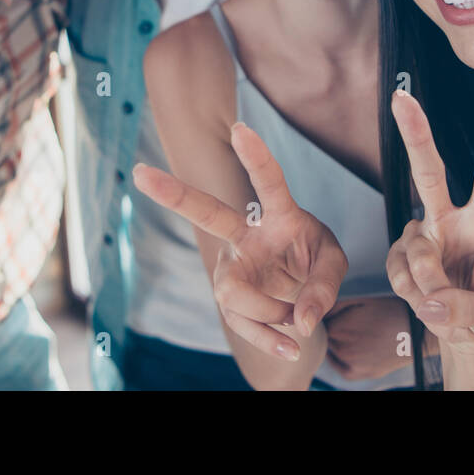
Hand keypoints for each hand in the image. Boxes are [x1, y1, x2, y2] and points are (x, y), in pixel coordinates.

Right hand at [132, 123, 347, 362]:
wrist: (301, 299)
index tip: (241, 128)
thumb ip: (324, 287)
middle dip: (173, 193)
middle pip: (207, 213)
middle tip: (140, 173)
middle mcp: (246, 235)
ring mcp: (232, 268)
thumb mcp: (333, 266)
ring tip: (297, 318)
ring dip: (273, 312)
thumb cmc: (314, 264)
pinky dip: (272, 339)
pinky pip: (243, 324)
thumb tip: (301, 320)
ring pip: (234, 292)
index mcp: (279, 215)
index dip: (255, 157)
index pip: (268, 182)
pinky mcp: (229, 301)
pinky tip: (291, 346)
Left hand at [324, 296, 422, 379]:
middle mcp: (342, 348)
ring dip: (337, 343)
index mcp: (339, 328)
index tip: (337, 314)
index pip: (321, 323)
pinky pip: (341, 368)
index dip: (328, 317)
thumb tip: (320, 314)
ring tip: (354, 334)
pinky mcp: (360, 374)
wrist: (414, 333)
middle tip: (349, 324)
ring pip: (332, 352)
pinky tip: (352, 349)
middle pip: (326, 338)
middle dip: (333, 330)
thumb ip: (336, 306)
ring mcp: (351, 364)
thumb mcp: (362, 300)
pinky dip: (342, 359)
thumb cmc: (390, 312)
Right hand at [386, 83, 473, 389]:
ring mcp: (422, 237)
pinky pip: (399, 275)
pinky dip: (414, 297)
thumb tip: (431, 299)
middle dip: (415, 135)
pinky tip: (427, 303)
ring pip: (417, 251)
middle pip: (429, 173)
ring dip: (432, 287)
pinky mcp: (399, 258)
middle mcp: (451, 219)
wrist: (468, 340)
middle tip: (402, 97)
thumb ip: (470, 307)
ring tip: (448, 308)